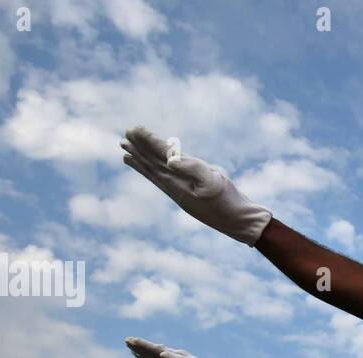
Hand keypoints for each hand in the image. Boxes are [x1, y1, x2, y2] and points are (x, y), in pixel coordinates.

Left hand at [120, 126, 272, 244]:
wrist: (239, 222)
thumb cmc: (228, 200)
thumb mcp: (213, 180)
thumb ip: (192, 168)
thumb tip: (169, 159)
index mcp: (179, 181)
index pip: (159, 156)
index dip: (146, 142)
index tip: (133, 130)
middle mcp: (175, 187)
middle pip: (152, 165)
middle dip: (138, 151)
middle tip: (123, 139)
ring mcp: (179, 192)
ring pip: (155, 174)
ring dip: (141, 162)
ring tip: (126, 153)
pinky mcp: (186, 196)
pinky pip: (164, 182)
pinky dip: (153, 173)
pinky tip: (153, 170)